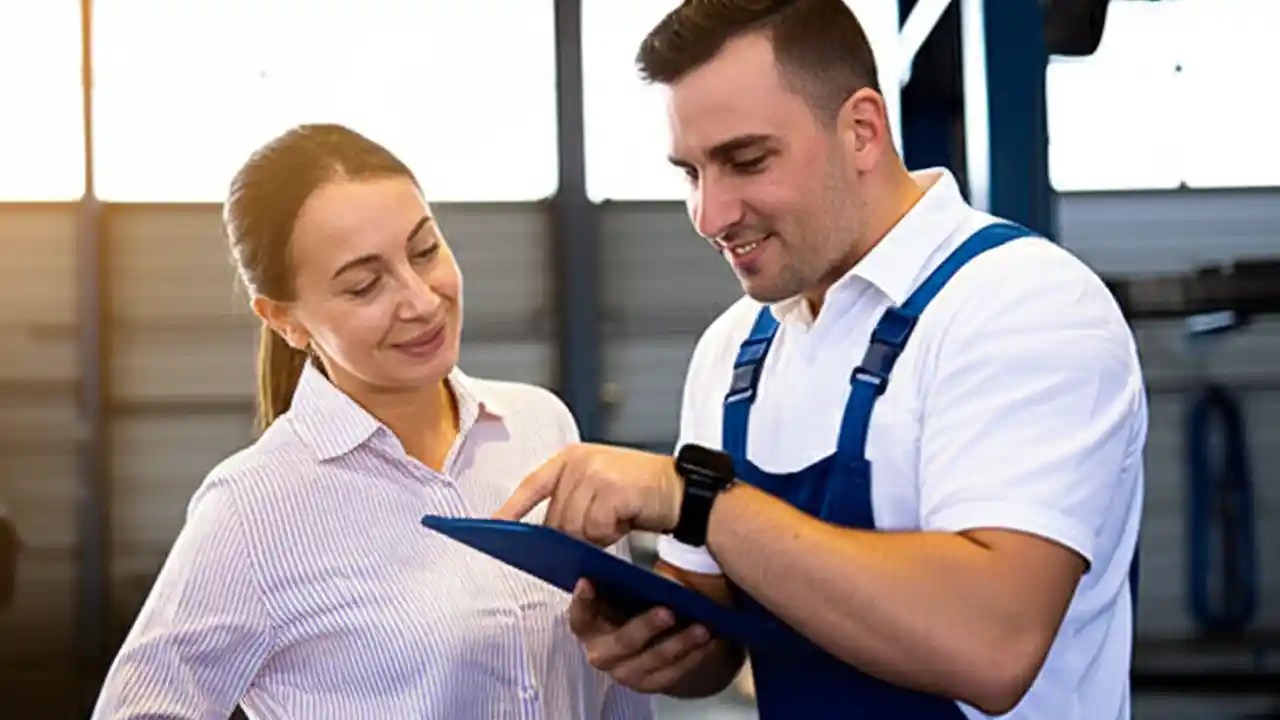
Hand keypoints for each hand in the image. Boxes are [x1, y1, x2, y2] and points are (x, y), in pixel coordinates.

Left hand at [494, 443, 682, 545]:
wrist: (683, 491)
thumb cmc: (641, 494)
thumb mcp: (599, 490)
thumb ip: (571, 504)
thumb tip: (546, 538)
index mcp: (571, 458)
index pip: (531, 486)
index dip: (510, 509)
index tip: (490, 527)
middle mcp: (578, 462)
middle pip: (554, 519)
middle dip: (574, 535)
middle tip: (604, 528)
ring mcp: (593, 474)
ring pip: (573, 528)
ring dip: (595, 536)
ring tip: (617, 520)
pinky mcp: (610, 489)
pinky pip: (595, 530)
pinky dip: (611, 534)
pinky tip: (626, 519)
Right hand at [569, 578, 717, 692]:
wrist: (642, 641)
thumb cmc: (627, 608)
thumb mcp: (620, 593)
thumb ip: (622, 583)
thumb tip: (638, 559)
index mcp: (588, 628)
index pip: (579, 616)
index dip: (582, 600)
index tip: (587, 581)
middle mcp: (601, 654)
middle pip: (623, 642)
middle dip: (647, 627)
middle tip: (669, 612)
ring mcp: (624, 673)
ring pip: (653, 660)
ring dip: (680, 643)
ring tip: (702, 628)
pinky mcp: (647, 685)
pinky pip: (672, 674)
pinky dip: (693, 657)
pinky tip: (710, 642)